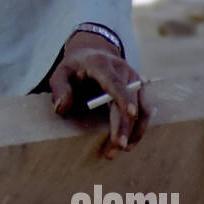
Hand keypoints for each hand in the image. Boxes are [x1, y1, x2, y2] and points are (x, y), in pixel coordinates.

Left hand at [48, 32, 150, 158]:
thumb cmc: (75, 67)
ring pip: (142, 108)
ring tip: (122, 149)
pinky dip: (139, 128)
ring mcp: (134, 80)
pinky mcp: (139, 91)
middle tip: (118, 147)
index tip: (130, 114)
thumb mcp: (60, 72)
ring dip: (135, 130)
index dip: (124, 98)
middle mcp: (123, 71)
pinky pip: (144, 111)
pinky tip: (130, 143)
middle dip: (125, 125)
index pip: (115, 82)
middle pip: (129, 101)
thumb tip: (61, 109)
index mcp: (102, 65)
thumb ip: (59, 88)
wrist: (93, 54)